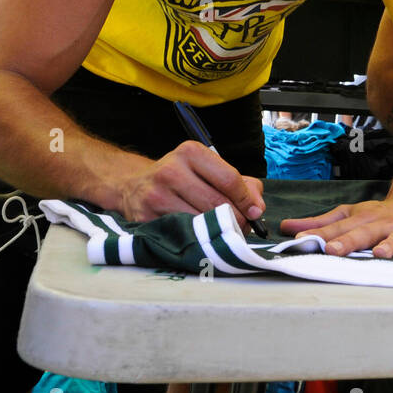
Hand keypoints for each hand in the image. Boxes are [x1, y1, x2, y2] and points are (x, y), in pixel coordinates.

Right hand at [109, 141, 264, 225]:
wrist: (135, 186)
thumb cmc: (183, 179)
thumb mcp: (210, 170)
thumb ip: (243, 185)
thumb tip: (257, 208)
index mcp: (191, 153)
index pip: (229, 179)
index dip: (246, 199)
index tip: (254, 212)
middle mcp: (171, 170)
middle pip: (217, 203)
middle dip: (236, 219)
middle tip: (242, 227)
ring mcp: (156, 195)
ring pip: (201, 222)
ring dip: (218, 232)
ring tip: (223, 232)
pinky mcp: (146, 218)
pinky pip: (183, 234)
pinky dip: (199, 239)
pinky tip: (203, 237)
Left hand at [279, 195, 392, 257]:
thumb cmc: (380, 216)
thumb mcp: (350, 215)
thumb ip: (320, 224)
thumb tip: (287, 227)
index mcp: (363, 218)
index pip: (338, 227)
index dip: (320, 234)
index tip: (301, 241)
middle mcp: (383, 223)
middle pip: (365, 232)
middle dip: (349, 241)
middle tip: (333, 250)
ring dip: (389, 245)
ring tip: (379, 254)